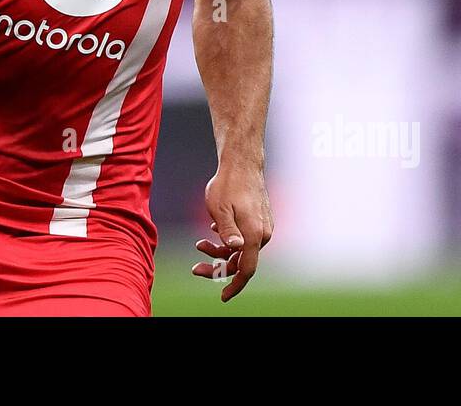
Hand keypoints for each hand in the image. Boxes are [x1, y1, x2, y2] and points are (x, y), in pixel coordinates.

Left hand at [191, 165, 273, 301]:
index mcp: (254, 235)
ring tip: (200, 242)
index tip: (222, 297)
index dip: (235, 286)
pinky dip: (229, 240)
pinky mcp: (261, 221)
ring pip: (242, 250)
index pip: (246, 270)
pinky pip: (245, 239)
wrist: (242, 163)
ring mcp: (264, 227)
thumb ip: (227, 231)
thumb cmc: (228, 185)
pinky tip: (215, 228)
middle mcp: (263, 234)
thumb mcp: (219, 209)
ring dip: (221, 251)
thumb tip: (234, 249)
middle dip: (219, 266)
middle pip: (242, 262)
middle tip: (196, 267)